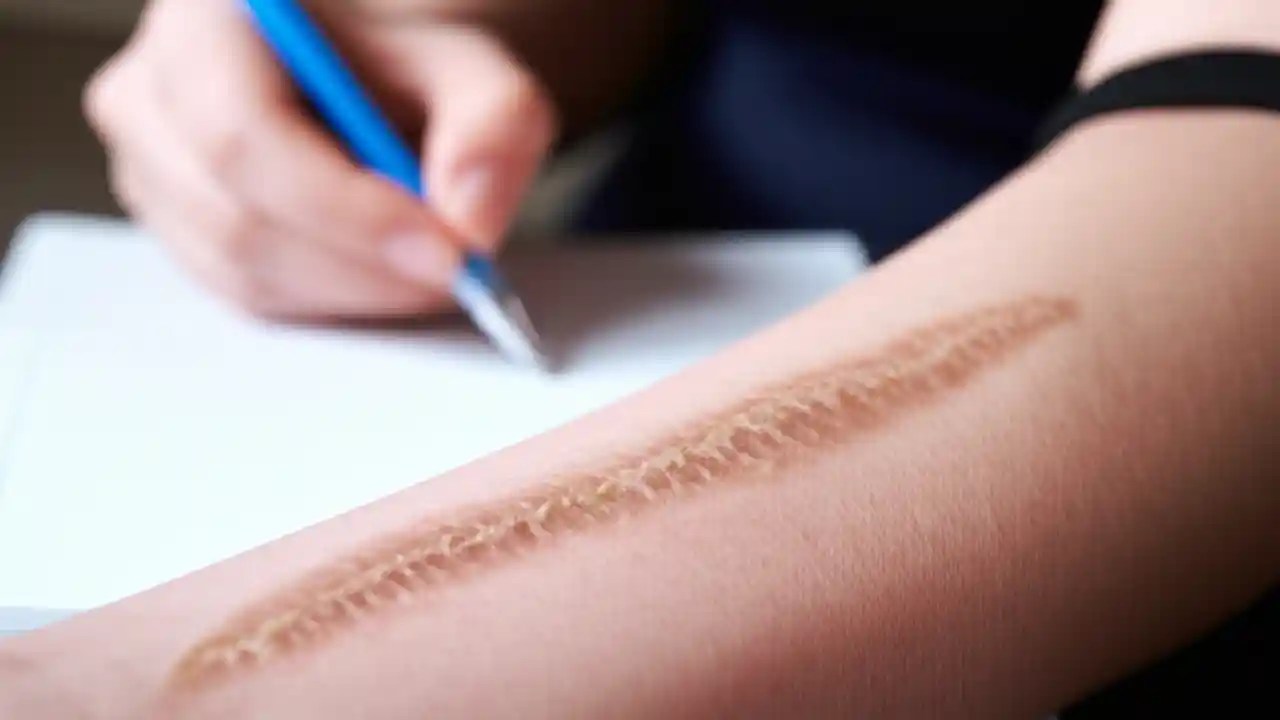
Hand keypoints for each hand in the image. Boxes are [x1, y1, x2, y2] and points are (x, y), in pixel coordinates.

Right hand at [85, 0, 557, 318]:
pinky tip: (388, 274)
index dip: (345, 209)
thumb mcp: (472, 72)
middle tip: (459, 274)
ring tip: (435, 269)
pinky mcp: (175, 231)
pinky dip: (332, 301)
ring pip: (243, 271)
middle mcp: (150, 90)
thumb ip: (494, 122)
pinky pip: (246, 296)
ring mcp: (149, 168)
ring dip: (356, 292)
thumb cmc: (405, 71)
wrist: (367, 86)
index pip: (244, 131)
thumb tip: (470, 221)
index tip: (445, 250)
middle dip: (363, 266)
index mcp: (207, 18)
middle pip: (238, 217)